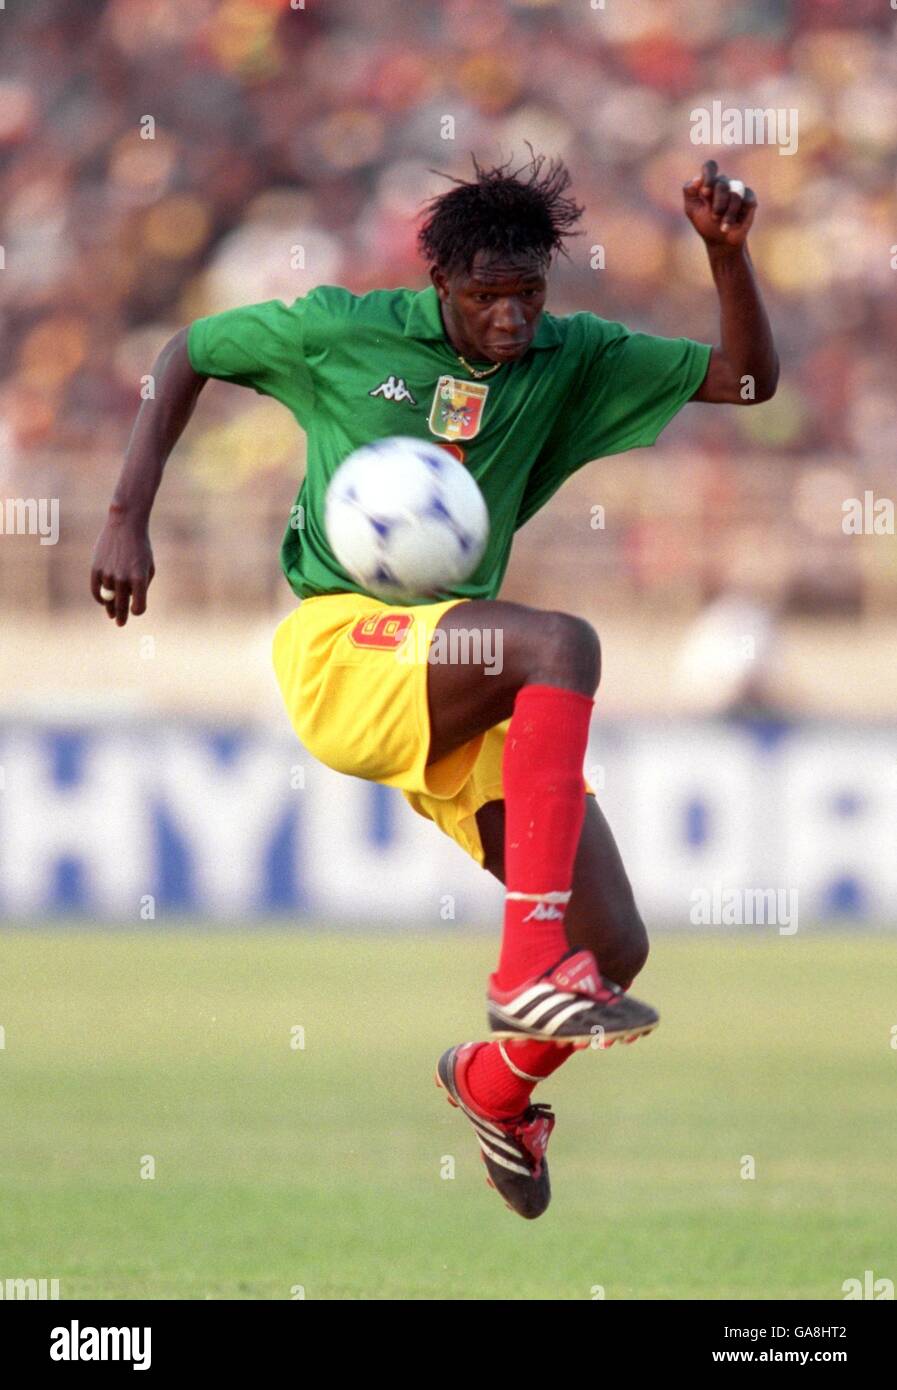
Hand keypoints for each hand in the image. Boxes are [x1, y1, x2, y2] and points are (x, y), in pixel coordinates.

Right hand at [90, 506, 154, 625]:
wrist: (125, 525)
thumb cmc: (141, 548)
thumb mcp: (148, 567)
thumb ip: (141, 587)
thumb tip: (130, 604)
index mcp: (140, 579)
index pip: (138, 607)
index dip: (137, 610)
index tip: (136, 610)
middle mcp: (123, 579)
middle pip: (122, 606)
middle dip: (122, 617)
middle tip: (120, 623)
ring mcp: (108, 574)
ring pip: (108, 599)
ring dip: (110, 607)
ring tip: (112, 613)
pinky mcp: (96, 569)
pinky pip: (96, 591)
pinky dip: (100, 598)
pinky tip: (103, 601)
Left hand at [683, 160, 756, 248]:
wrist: (721, 241)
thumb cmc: (705, 223)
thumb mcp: (692, 209)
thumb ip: (689, 192)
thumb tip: (697, 180)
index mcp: (709, 182)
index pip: (710, 166)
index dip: (709, 175)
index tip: (705, 192)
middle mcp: (724, 183)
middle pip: (722, 183)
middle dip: (717, 204)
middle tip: (714, 217)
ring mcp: (738, 189)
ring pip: (735, 192)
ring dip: (729, 212)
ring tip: (723, 227)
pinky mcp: (750, 198)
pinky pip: (747, 200)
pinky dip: (739, 214)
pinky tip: (735, 224)